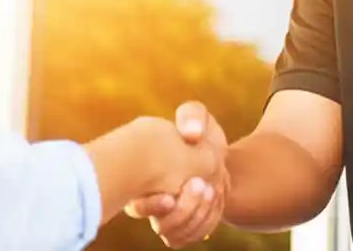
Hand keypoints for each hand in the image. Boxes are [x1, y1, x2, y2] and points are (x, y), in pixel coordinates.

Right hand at [126, 101, 228, 247]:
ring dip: (195, 215)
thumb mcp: (194, 115)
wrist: (209, 148)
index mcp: (141, 177)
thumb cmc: (196, 130)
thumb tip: (192, 135)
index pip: (137, 205)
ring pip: (175, 234)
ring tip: (210, 190)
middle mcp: (148, 201)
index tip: (174, 192)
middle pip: (160, 225)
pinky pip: (188, 236)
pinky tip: (214, 199)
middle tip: (200, 185)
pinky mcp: (183, 224)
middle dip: (182, 211)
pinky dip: (204, 222)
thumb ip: (192, 116)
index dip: (152, 205)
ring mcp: (165, 215)